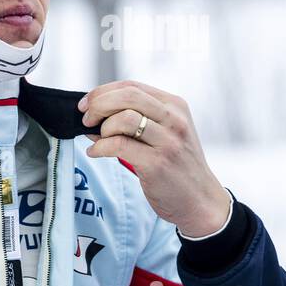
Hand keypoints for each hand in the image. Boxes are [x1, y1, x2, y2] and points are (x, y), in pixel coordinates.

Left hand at [78, 80, 229, 236]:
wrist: (200, 199)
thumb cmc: (175, 166)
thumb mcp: (162, 135)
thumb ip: (131, 121)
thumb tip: (91, 118)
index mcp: (174, 106)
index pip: (131, 86)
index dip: (102, 92)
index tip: (85, 104)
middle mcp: (174, 119)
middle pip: (127, 96)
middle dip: (98, 105)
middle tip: (86, 120)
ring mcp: (168, 140)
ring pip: (124, 118)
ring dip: (102, 128)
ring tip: (99, 140)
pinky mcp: (158, 162)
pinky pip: (119, 145)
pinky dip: (100, 147)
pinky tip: (96, 152)